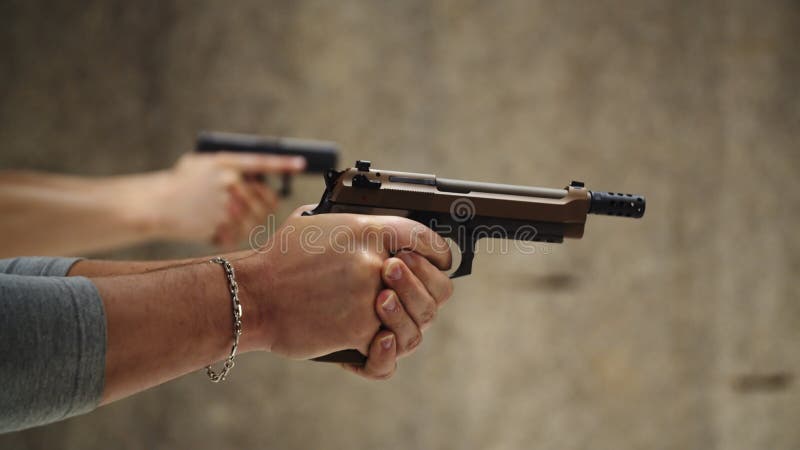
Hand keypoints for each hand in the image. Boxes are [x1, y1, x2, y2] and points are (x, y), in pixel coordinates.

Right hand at [154, 152, 304, 246]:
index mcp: (225, 163)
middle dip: (264, 206)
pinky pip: (241, 234)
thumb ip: (228, 166)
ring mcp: (226, 205)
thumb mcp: (200, 164)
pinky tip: (221, 229)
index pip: (262, 162)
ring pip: (256, 218)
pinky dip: (235, 234)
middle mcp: (229, 182)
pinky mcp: (221, 225)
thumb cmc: (178, 184)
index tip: (301, 164)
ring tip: (232, 219)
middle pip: (266, 198)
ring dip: (250, 222)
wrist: (154, 204)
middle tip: (253, 208)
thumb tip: (256, 173)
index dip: (284, 164)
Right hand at [237, 205, 453, 378]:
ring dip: (408, 322)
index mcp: (370, 231)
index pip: (427, 240)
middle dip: (428, 294)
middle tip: (408, 296)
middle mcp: (377, 262)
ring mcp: (371, 299)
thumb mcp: (314, 223)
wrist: (251, 296)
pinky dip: (386, 353)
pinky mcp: (361, 331)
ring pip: (418, 321)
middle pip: (435, 287)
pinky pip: (390, 350)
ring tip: (386, 316)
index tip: (436, 263)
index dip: (438, 256)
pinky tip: (381, 341)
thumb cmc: (278, 261)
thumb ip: (346, 222)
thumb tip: (362, 223)